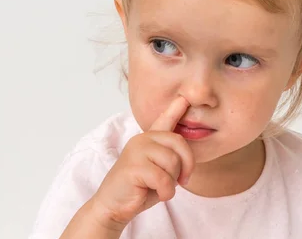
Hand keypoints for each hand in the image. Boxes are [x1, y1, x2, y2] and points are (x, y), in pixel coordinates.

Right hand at [90, 97, 193, 230]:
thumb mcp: (159, 169)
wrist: (113, 206)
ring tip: (162, 188)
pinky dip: (166, 192)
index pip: (165, 119)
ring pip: (173, 162)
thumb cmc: (140, 188)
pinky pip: (164, 179)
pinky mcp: (134, 166)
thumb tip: (187, 151)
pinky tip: (159, 195)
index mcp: (149, 138)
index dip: (176, 108)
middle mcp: (142, 139)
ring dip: (173, 182)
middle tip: (182, 180)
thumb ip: (170, 156)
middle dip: (187, 165)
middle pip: (179, 143)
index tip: (185, 97)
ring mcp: (137, 150)